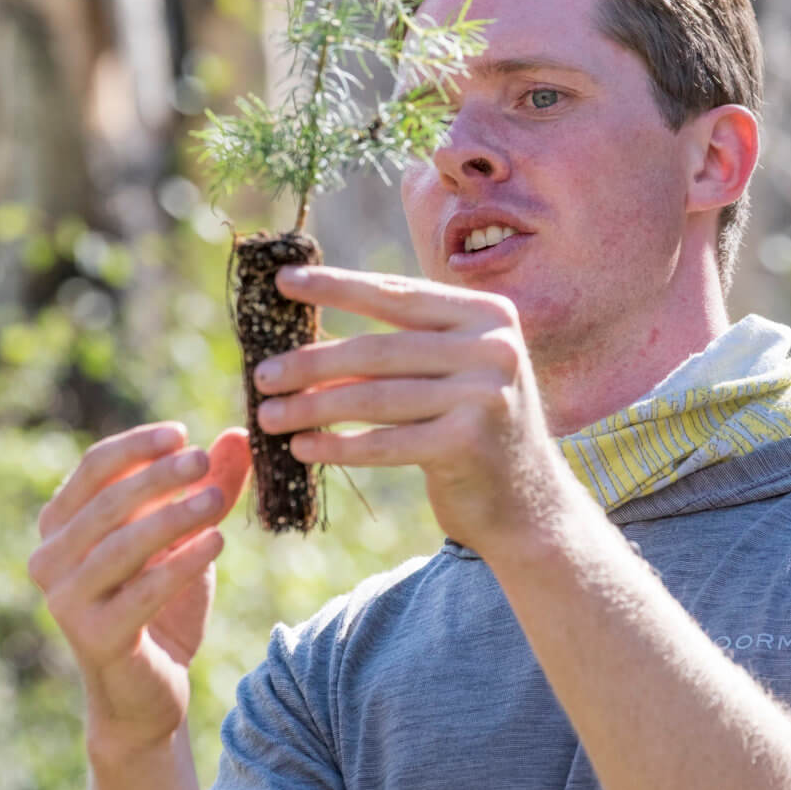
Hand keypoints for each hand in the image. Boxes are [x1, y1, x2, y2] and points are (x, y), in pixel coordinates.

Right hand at [29, 422, 250, 764]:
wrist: (149, 690)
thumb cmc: (161, 602)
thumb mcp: (185, 538)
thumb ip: (207, 488)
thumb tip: (237, 436)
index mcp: (60, 526)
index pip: (92, 468)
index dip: (136, 446)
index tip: (183, 432)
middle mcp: (49, 561)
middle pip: (107, 502)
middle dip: (158, 476)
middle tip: (204, 459)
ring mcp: (66, 602)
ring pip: (122, 545)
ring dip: (174, 517)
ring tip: (218, 502)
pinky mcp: (96, 638)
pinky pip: (142, 591)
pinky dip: (181, 563)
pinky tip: (217, 541)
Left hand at [252, 265, 580, 556]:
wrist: (528, 504)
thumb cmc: (474, 427)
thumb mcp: (456, 369)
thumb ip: (409, 340)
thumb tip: (311, 324)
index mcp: (488, 313)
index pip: (396, 294)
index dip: (335, 286)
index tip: (283, 285)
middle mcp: (494, 348)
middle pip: (377, 350)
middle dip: (310, 363)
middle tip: (261, 374)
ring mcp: (485, 396)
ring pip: (374, 398)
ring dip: (312, 407)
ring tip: (270, 416)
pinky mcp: (469, 444)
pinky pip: (384, 442)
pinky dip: (338, 446)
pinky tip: (303, 448)